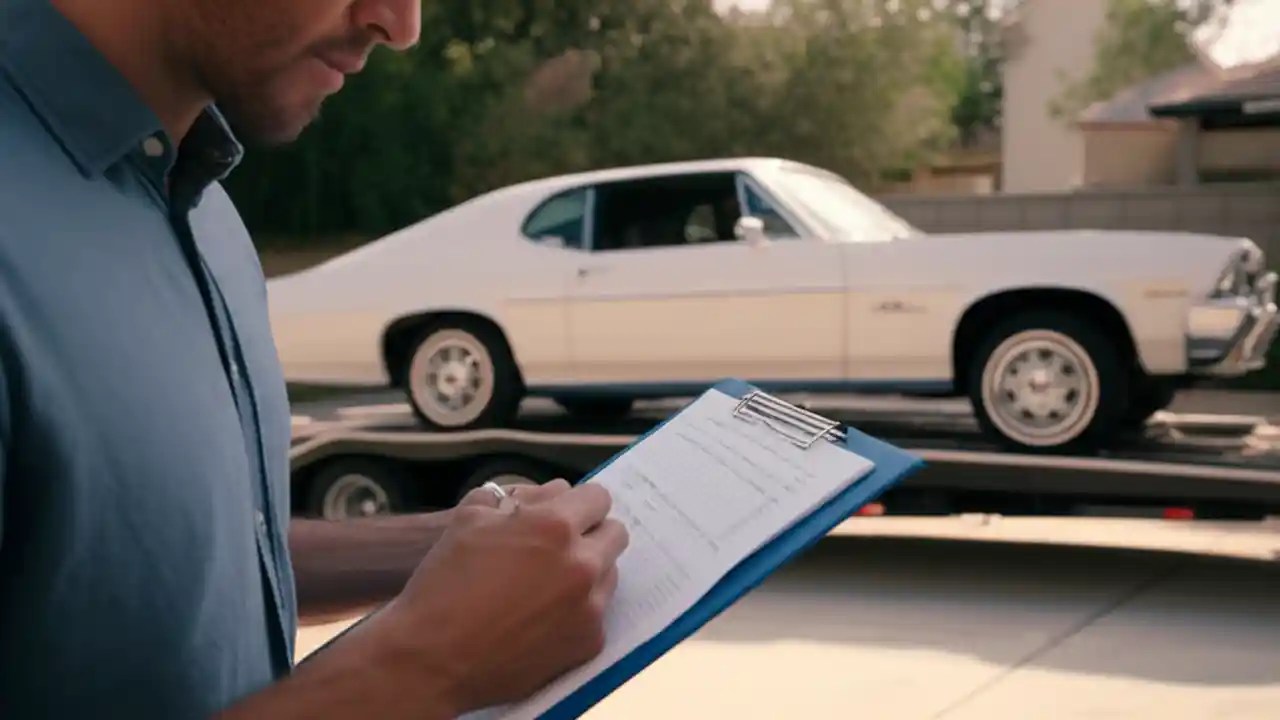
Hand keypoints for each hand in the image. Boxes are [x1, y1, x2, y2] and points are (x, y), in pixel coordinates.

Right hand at [376, 479, 628, 714]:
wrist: (431, 657)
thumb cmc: (445, 582)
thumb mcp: (469, 519)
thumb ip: (515, 496)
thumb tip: (545, 495)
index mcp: (555, 527)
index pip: (598, 498)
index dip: (578, 503)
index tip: (564, 514)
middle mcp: (582, 564)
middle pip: (615, 534)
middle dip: (590, 534)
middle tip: (558, 547)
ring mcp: (590, 607)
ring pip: (610, 574)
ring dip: (587, 572)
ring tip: (545, 585)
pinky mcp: (589, 643)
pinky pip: (597, 613)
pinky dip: (577, 611)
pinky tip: (542, 617)